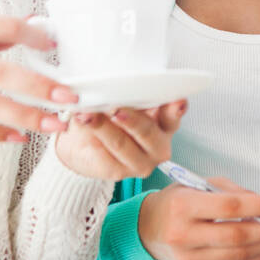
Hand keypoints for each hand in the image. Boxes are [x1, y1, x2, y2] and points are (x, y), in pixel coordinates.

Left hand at [52, 100, 186, 179]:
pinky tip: (83, 124)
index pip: (173, 116)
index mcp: (164, 123)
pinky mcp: (119, 173)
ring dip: (103, 127)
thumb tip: (115, 86)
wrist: (85, 143)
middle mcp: (158, 145)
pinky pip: (104, 156)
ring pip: (121, 143)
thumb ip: (128, 96)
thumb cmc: (110, 117)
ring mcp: (140, 162)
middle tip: (115, 109)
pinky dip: (92, 137)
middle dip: (131, 119)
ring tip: (88, 114)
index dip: (176, 109)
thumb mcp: (122, 100)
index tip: (176, 101)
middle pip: (147, 131)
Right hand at [138, 176, 259, 259]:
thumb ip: (234, 192)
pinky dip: (258, 257)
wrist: (150, 228)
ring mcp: (190, 259)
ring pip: (241, 255)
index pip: (231, 207)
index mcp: (184, 206)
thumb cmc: (179, 201)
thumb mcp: (201, 184)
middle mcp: (184, 235)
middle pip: (239, 236)